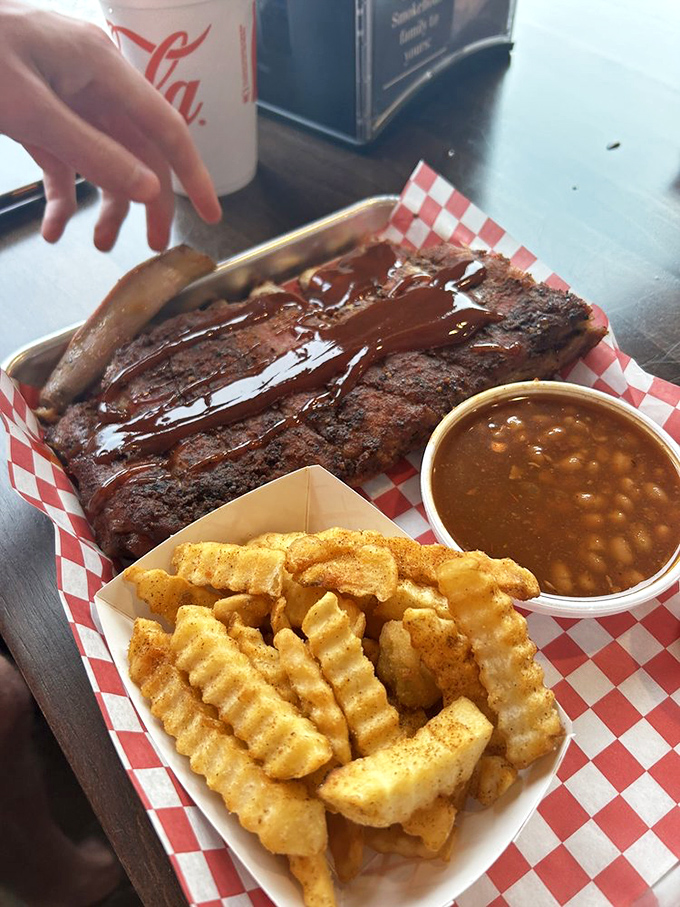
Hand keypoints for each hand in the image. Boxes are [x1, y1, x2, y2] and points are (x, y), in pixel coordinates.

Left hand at [0, 0, 221, 249]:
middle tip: (151, 246)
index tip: (210, 216)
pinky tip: (53, 228)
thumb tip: (147, 190)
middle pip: (138, 150)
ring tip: (98, 247)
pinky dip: (62, 196)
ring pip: (104, 159)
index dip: (193, 175)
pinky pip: (65, 160)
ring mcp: (66, 96)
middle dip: (144, 201)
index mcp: (102, 68)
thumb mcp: (30, 110)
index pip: (166, 127)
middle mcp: (92, 82)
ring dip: (102, 205)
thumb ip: (93, 152)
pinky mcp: (39, 112)